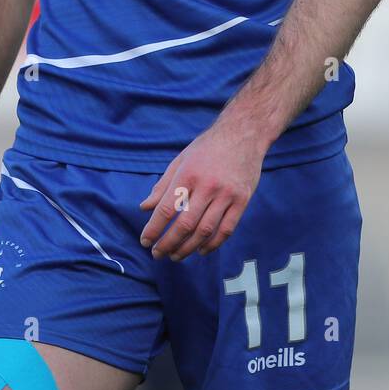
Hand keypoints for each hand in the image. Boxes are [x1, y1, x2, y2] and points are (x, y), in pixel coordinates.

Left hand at [138, 119, 265, 260]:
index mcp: (188, 174)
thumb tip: (145, 208)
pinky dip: (212, 244)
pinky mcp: (242, 200)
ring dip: (188, 248)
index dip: (154, 229)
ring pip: (205, 230)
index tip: (145, 241)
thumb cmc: (208, 147)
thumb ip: (163, 185)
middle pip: (185, 224)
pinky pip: (226, 229)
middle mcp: (207, 186)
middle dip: (168, 243)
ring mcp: (227, 194)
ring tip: (176, 256)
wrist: (244, 133)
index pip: (167, 209)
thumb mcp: (181, 160)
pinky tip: (201, 250)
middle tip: (158, 254)